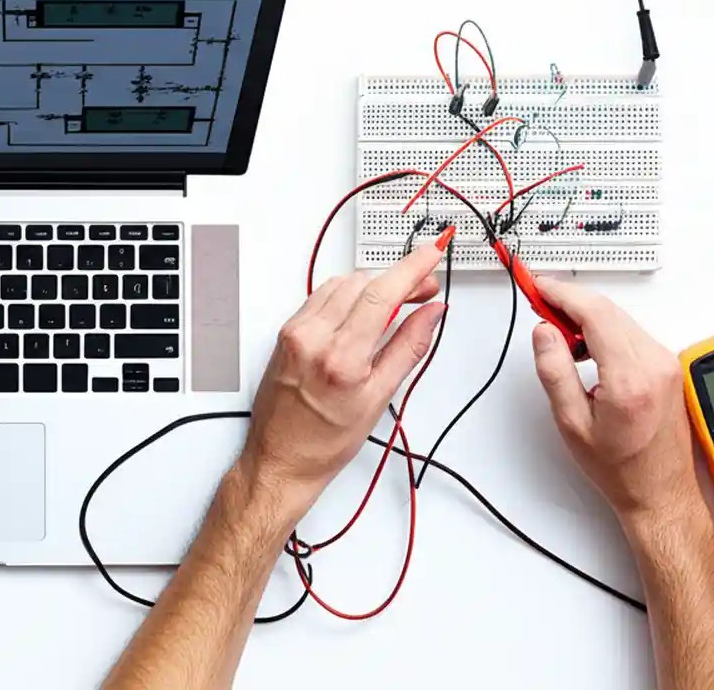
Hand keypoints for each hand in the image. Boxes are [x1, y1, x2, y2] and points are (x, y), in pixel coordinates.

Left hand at [239, 237, 449, 512]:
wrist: (282, 459)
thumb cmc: (324, 442)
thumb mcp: (379, 398)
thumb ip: (409, 348)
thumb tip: (431, 315)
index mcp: (341, 358)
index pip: (382, 294)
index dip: (412, 268)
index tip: (432, 253)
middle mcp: (313, 339)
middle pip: (363, 283)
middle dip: (398, 279)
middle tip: (423, 290)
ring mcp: (295, 333)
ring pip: (341, 285)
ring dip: (372, 286)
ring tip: (396, 302)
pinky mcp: (285, 334)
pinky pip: (320, 297)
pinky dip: (346, 296)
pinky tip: (361, 311)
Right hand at [530, 276, 700, 521]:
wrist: (659, 491)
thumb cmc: (620, 468)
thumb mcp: (572, 423)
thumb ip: (555, 372)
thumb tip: (544, 334)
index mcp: (630, 379)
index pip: (595, 314)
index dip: (563, 294)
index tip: (539, 286)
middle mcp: (655, 365)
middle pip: (608, 310)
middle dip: (571, 302)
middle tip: (540, 306)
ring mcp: (666, 364)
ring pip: (620, 319)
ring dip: (587, 318)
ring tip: (559, 337)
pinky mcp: (668, 367)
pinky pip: (631, 333)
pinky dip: (604, 331)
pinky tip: (585, 348)